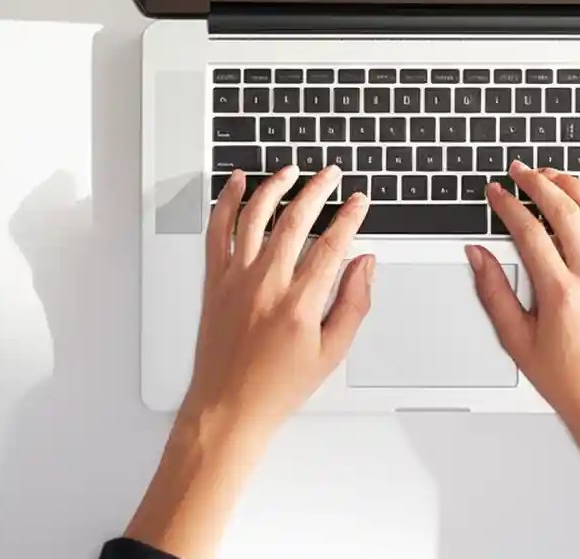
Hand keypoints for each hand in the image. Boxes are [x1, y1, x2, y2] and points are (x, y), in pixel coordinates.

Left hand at [183, 164, 373, 435]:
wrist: (227, 408)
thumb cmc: (277, 387)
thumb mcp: (332, 353)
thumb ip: (353, 304)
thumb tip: (365, 264)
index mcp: (299, 304)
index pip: (331, 245)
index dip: (350, 217)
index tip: (359, 202)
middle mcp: (265, 285)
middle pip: (294, 221)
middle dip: (317, 190)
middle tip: (331, 174)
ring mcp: (235, 280)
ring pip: (254, 217)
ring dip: (275, 187)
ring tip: (291, 171)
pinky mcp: (214, 282)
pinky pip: (217, 231)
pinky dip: (226, 203)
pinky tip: (237, 183)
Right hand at [466, 162, 579, 437]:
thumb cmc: (568, 379)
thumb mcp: (517, 340)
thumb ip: (494, 293)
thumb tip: (478, 256)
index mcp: (561, 294)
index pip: (529, 231)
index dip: (508, 205)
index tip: (496, 192)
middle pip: (566, 210)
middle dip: (539, 182)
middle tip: (521, 171)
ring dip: (575, 186)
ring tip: (554, 175)